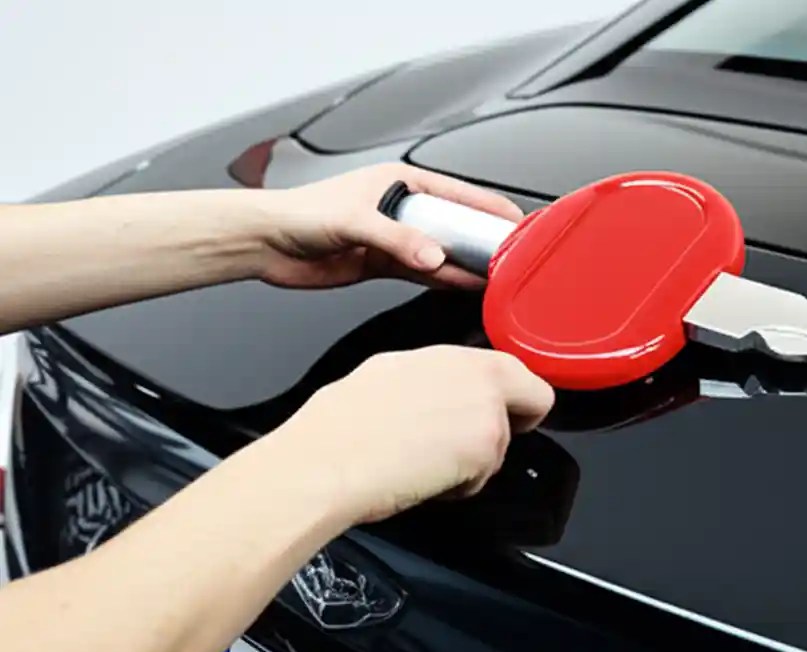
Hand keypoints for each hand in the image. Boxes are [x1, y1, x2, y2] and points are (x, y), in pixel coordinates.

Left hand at [257, 163, 523, 289]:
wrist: (264, 243)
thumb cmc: (297, 214)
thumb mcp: (353, 222)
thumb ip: (396, 240)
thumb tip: (433, 257)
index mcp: (399, 182)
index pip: (458, 193)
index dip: (489, 207)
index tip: (516, 222)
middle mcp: (400, 208)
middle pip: (454, 225)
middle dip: (480, 241)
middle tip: (509, 258)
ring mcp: (393, 238)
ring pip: (441, 252)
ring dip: (464, 265)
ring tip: (493, 278)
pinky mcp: (383, 264)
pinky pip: (422, 273)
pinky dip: (443, 280)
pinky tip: (463, 287)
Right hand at [260, 346, 554, 525]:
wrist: (328, 461)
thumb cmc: (340, 426)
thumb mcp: (388, 374)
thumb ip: (432, 378)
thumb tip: (439, 390)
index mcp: (450, 355)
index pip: (514, 368)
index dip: (510, 395)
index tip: (500, 410)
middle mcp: (477, 375)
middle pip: (536, 399)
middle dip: (516, 424)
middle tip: (478, 444)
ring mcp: (486, 411)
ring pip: (503, 444)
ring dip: (474, 461)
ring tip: (425, 464)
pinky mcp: (484, 449)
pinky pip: (484, 476)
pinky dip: (461, 486)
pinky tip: (424, 479)